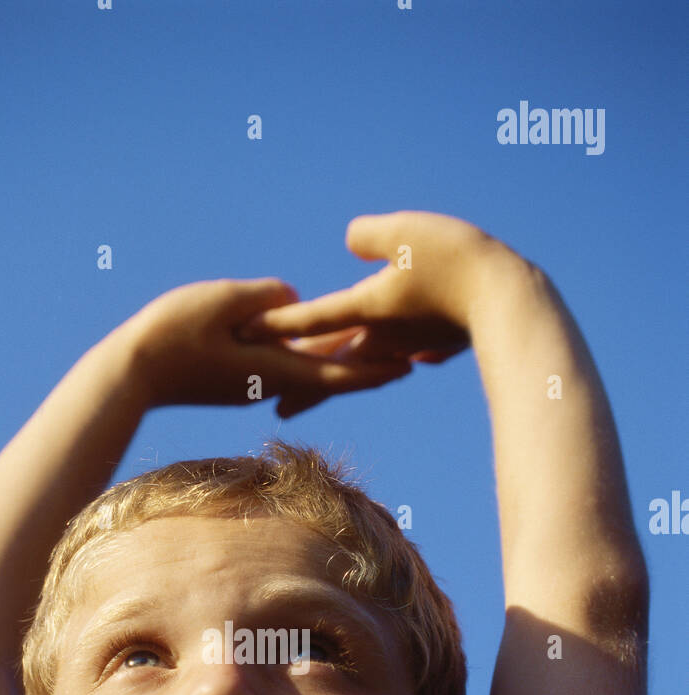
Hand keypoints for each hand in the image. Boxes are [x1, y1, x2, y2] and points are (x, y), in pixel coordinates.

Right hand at [124, 277, 410, 412]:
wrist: (129, 374)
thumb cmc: (170, 336)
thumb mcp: (222, 301)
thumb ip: (264, 296)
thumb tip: (294, 296)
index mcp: (272, 369)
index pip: (334, 373)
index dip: (373, 370)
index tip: (409, 366)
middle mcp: (269, 382)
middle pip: (329, 374)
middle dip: (369, 364)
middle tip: (411, 356)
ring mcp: (254, 383)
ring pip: (306, 368)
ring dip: (341, 358)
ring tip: (376, 342)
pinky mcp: (239, 378)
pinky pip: (283, 364)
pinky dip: (309, 353)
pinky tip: (323, 341)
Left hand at [237, 212, 504, 416]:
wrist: (507, 300)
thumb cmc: (455, 260)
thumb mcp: (404, 231)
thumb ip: (369, 235)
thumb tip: (349, 241)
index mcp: (368, 311)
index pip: (312, 319)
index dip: (277, 325)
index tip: (244, 338)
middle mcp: (382, 338)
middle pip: (331, 362)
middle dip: (300, 383)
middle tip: (271, 405)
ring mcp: (408, 345)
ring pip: (362, 366)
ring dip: (334, 384)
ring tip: (314, 399)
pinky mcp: (434, 342)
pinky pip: (402, 356)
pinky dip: (389, 365)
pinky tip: (403, 365)